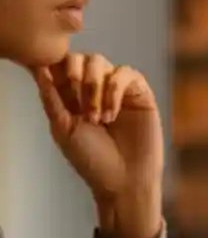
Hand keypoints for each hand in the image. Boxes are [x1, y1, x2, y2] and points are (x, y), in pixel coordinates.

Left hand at [29, 53, 164, 237]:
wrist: (124, 180)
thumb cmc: (91, 160)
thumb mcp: (62, 128)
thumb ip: (51, 97)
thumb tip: (38, 68)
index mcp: (71, 95)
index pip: (60, 64)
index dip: (58, 71)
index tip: (64, 99)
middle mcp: (93, 88)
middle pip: (79, 58)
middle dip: (76, 80)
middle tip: (82, 109)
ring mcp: (117, 90)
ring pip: (100, 62)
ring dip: (94, 87)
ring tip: (98, 118)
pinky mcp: (139, 94)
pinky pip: (126, 74)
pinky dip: (115, 90)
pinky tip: (112, 115)